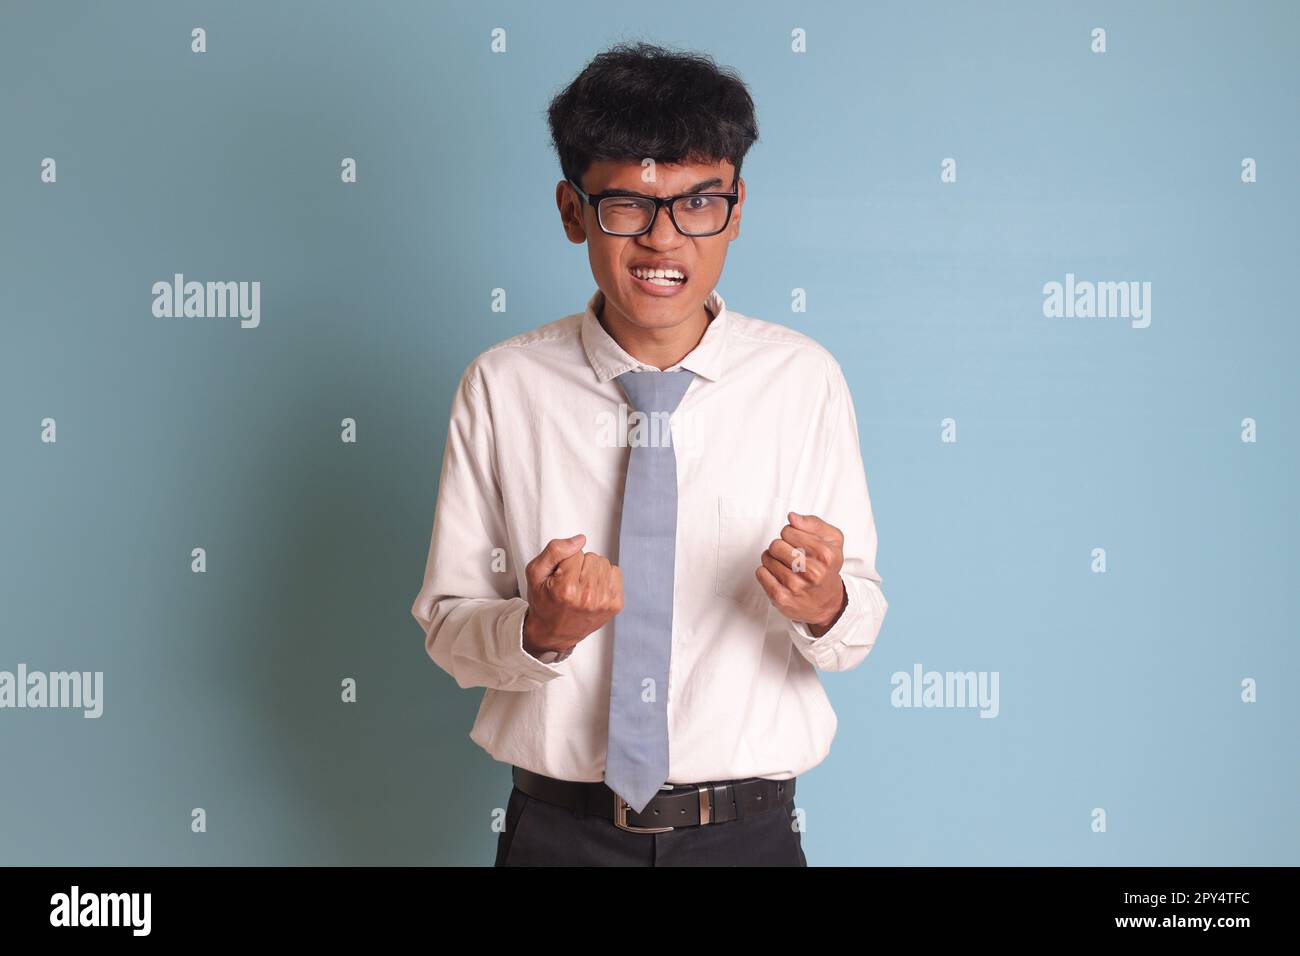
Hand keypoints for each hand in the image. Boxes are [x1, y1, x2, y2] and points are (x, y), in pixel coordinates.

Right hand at [522, 534, 622, 656]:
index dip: (566, 561)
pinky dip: (605, 578)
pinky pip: (616, 573)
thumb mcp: (535, 574)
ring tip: (582, 586)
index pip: (575, 552)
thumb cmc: (544, 603)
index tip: (560, 577)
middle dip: (581, 565)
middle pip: (592, 557)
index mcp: (566, 589)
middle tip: (570, 583)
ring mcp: (604, 602)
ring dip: (593, 571)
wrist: (554, 632)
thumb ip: (554, 551)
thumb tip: (580, 539)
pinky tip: (593, 590)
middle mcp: (588, 597)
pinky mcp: (615, 605)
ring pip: (604, 563)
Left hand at [755, 512, 846, 636]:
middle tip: (791, 555)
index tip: (798, 543)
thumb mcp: (832, 541)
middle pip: (775, 544)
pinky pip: (760, 573)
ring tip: (786, 566)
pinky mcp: (781, 597)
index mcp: (826, 554)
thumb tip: (792, 517)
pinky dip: (766, 572)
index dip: (791, 534)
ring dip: (773, 559)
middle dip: (781, 546)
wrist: (827, 603)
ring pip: (766, 557)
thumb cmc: (827, 568)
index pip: (788, 530)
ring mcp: (795, 586)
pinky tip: (779, 576)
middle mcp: (812, 572)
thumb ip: (813, 523)